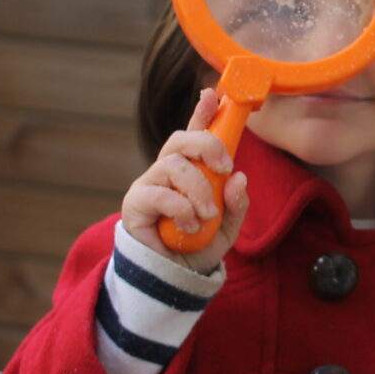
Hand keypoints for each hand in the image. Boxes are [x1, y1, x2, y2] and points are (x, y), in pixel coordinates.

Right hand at [120, 87, 248, 273]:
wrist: (174, 279)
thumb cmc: (198, 247)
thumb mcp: (228, 227)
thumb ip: (236, 203)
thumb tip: (239, 177)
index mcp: (192, 170)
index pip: (196, 134)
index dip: (204, 112)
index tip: (214, 94)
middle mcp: (168, 171)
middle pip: (181, 138)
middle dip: (206, 144)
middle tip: (225, 166)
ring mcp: (149, 184)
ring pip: (173, 165)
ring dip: (197, 189)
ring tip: (207, 215)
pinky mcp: (135, 203)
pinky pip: (159, 193)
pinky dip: (181, 208)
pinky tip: (188, 226)